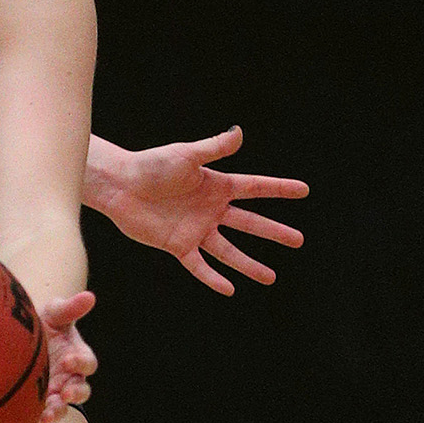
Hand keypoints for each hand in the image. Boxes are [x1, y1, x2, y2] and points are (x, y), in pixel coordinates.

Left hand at [37, 290, 98, 422]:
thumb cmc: (41, 322)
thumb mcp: (53, 312)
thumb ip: (69, 308)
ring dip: (57, 411)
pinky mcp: (38, 402)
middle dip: (74, 393)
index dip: (81, 363)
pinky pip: (42, 416)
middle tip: (63, 393)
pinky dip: (39, 422)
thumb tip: (89, 296)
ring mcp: (54, 391)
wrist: (15, 337)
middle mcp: (69, 377)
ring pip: (62, 407)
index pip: (87, 363)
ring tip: (46, 415)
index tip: (69, 360)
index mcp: (77, 356)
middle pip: (80, 391)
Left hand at [95, 126, 307, 294]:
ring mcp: (195, 228)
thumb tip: (240, 133)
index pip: (255, 188)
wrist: (120, 185)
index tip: (304, 190)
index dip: (279, 189)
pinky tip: (229, 289)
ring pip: (229, 251)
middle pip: (249, 223)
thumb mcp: (186, 155)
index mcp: (215, 185)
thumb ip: (213, 148)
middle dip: (274, 232)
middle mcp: (210, 208)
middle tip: (299, 241)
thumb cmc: (150, 165)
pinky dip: (213, 278)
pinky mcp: (177, 244)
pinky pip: (199, 265)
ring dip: (249, 264)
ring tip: (270, 278)